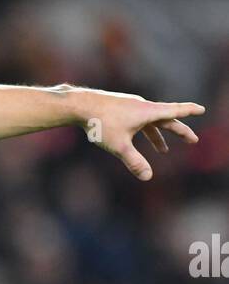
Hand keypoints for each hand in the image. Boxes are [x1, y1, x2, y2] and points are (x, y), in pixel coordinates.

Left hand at [71, 87, 204, 180]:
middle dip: (179, 131)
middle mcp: (142, 107)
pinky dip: (144, 131)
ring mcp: (131, 107)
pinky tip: (137, 139)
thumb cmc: (101, 124)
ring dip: (159, 136)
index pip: (175, 111)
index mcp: (147, 112)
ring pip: (151, 122)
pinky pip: (138, 121)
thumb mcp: (119, 146)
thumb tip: (148, 177)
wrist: (81, 106)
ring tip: (163, 151)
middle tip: (192, 140)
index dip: (189, 111)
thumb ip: (135, 161)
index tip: (202, 109)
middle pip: (166, 119)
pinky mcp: (121, 109)